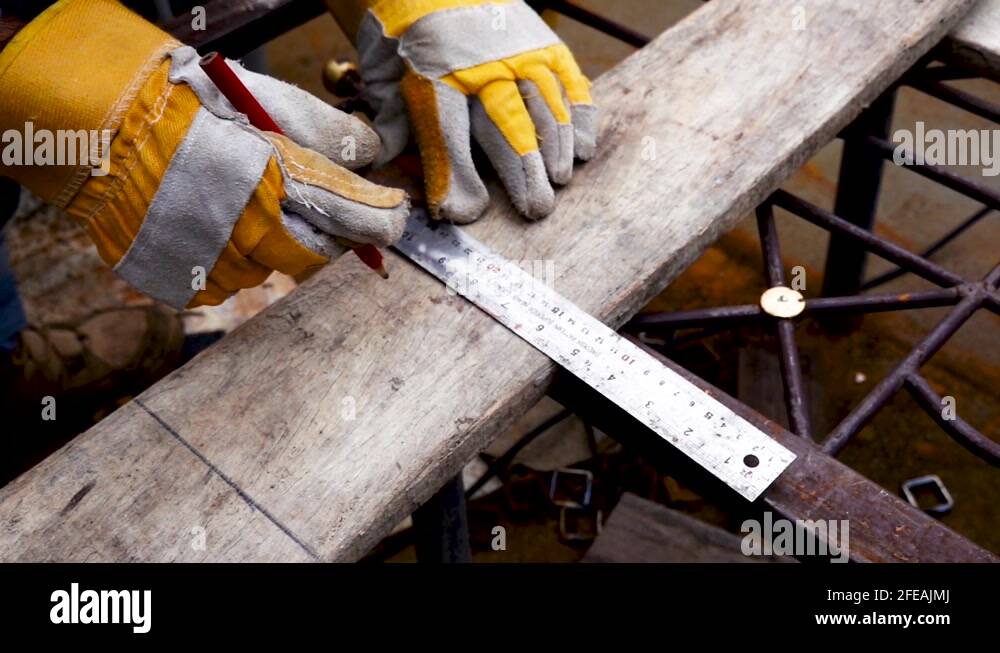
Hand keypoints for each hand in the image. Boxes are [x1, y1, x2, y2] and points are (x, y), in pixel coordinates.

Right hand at [0, 0, 408, 308]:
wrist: (95, 132)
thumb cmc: (181, 104)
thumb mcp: (260, 98)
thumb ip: (324, 131)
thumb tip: (374, 153)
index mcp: (279, 179)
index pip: (358, 216)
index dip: (386, 219)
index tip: (396, 215)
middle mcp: (254, 230)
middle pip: (322, 257)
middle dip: (331, 237)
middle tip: (319, 210)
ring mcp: (217, 263)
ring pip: (273, 268)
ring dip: (273, 241)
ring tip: (240, 200)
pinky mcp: (185, 283)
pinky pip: (227, 282)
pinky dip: (230, 257)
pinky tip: (210, 221)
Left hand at [354, 0, 596, 222]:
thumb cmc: (407, 39)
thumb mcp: (383, 76)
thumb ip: (391, 122)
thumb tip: (384, 162)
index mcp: (433, 74)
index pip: (447, 133)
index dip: (455, 176)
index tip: (462, 212)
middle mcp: (481, 63)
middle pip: (507, 124)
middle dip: (523, 171)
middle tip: (537, 209)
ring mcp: (517, 51)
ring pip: (544, 104)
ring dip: (556, 147)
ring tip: (559, 181)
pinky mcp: (543, 42)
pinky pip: (569, 80)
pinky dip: (580, 115)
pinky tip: (584, 149)